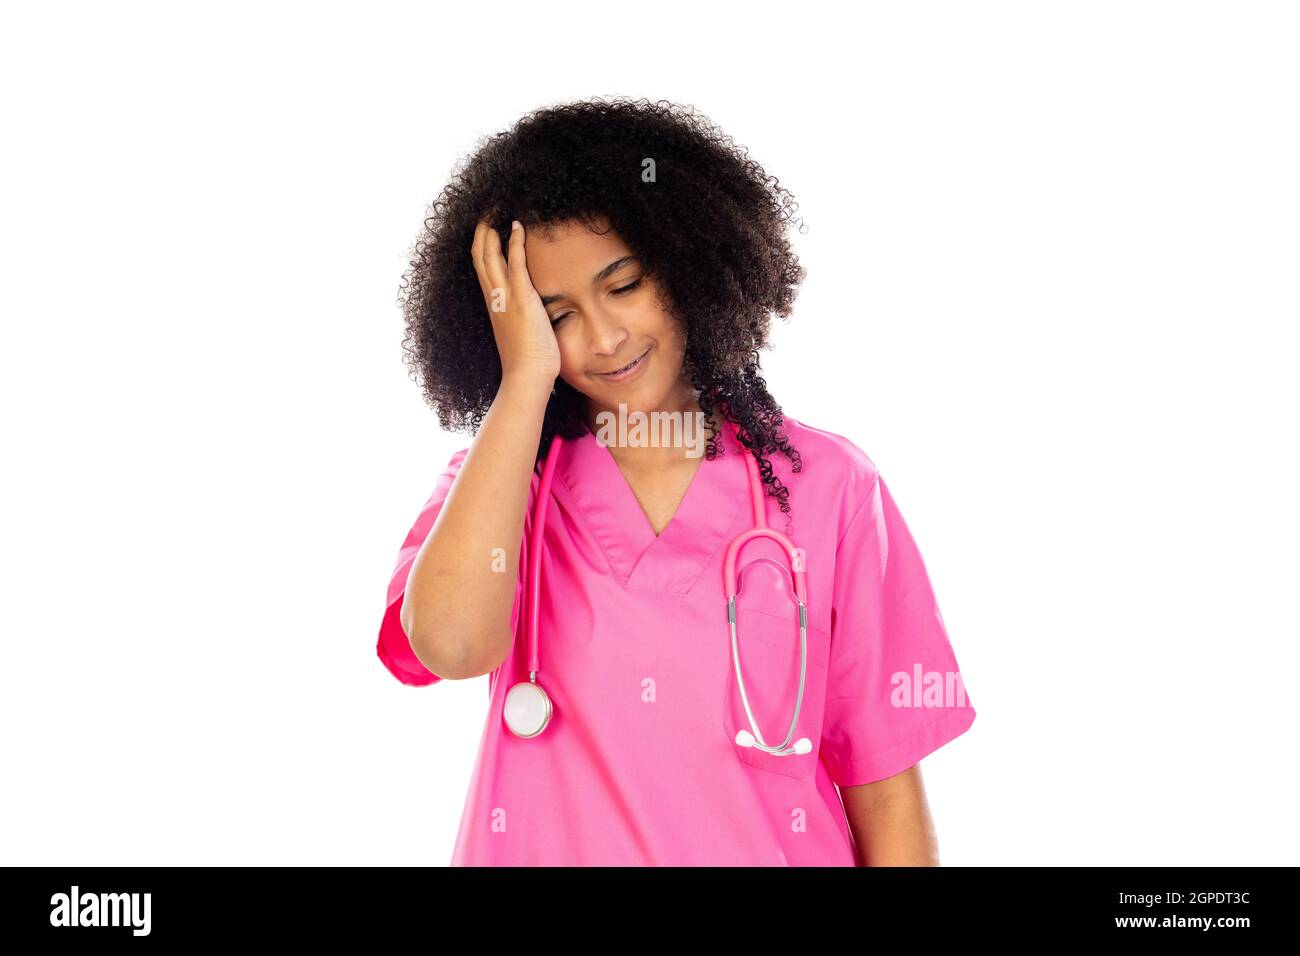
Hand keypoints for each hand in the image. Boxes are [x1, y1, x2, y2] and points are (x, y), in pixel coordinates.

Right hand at [471, 218, 560, 385]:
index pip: (481, 266)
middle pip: (479, 254)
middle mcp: (493, 297)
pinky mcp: (521, 299)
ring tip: (498, 208)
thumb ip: (520, 317)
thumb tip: (529, 314)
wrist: (526, 377)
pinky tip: (518, 225)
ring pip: (489, 254)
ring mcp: (505, 297)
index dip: (481, 243)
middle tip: (488, 208)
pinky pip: (515, 263)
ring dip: (493, 228)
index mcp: (493, 304)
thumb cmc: (527, 362)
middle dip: (482, 228)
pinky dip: (515, 242)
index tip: (486, 225)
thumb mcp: (519, 332)